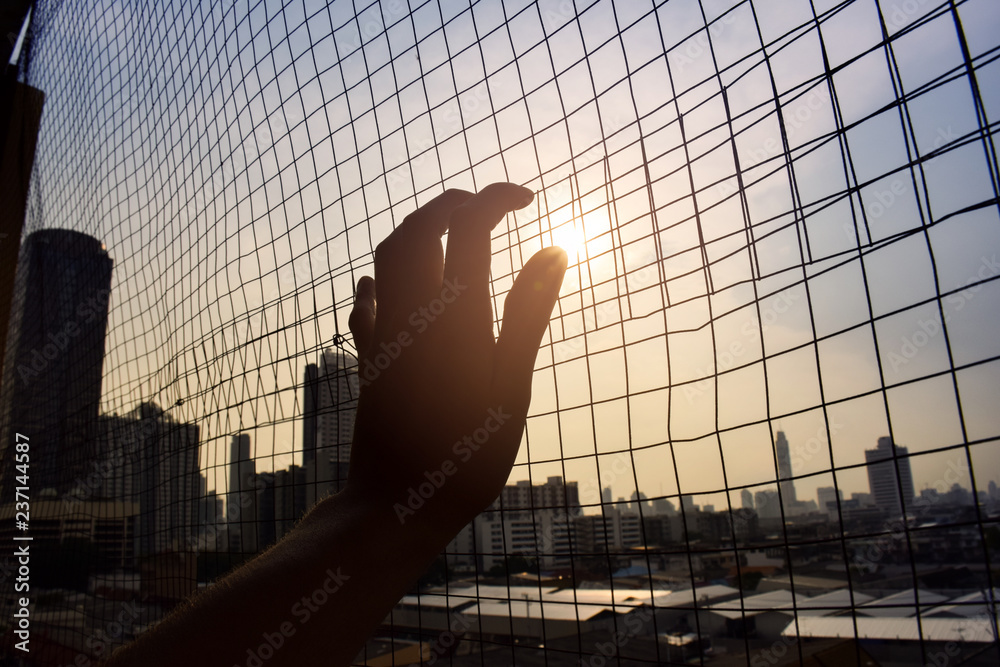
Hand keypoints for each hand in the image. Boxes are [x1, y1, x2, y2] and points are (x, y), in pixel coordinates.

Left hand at [346, 183, 566, 539]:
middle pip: (417, 229)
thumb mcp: (512, 386)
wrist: (396, 503)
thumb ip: (528, 314)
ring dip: (415, 231)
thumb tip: (554, 250)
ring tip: (448, 231)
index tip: (525, 197)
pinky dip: (380, 279)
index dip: (495, 198)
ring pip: (386, 258)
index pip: (469, 227)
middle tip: (484, 203)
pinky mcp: (370, 359)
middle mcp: (413, 315)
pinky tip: (384, 286)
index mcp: (455, 317)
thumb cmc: (466, 455)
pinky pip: (366, 303)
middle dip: (448, 203)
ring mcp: (384, 335)